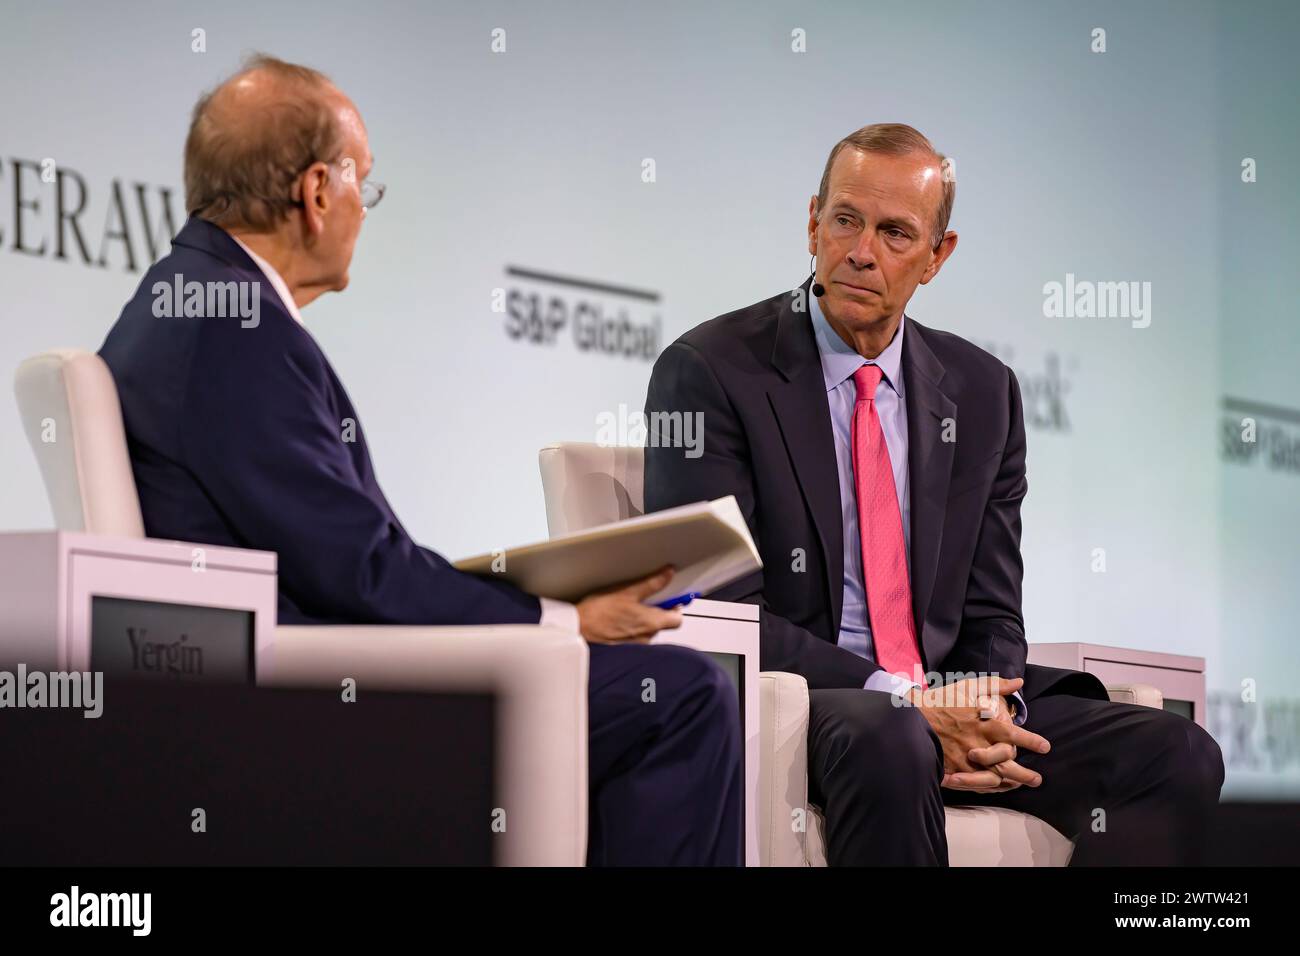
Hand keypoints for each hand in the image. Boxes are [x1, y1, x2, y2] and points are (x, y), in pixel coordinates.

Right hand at [575, 565, 683, 644]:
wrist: (579, 628)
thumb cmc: (600, 612)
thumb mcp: (628, 591)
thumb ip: (652, 583)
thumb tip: (667, 574)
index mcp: (652, 623)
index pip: (677, 620)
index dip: (676, 606)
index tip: (670, 595)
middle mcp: (646, 636)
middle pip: (664, 624)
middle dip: (660, 610)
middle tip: (650, 596)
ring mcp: (635, 642)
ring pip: (649, 628)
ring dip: (645, 616)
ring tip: (631, 603)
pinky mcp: (623, 643)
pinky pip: (636, 632)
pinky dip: (633, 623)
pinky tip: (621, 613)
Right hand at [904, 677, 1049, 792]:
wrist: (910, 717)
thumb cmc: (941, 700)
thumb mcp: (968, 686)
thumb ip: (995, 685)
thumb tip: (1019, 682)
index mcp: (983, 722)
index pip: (1014, 734)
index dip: (1031, 742)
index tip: (1045, 747)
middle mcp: (977, 743)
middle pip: (1007, 763)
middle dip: (1025, 773)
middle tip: (1037, 779)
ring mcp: (965, 759)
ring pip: (993, 777)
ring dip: (1010, 783)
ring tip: (1021, 787)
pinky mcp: (953, 769)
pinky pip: (974, 783)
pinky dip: (988, 787)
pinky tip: (996, 787)